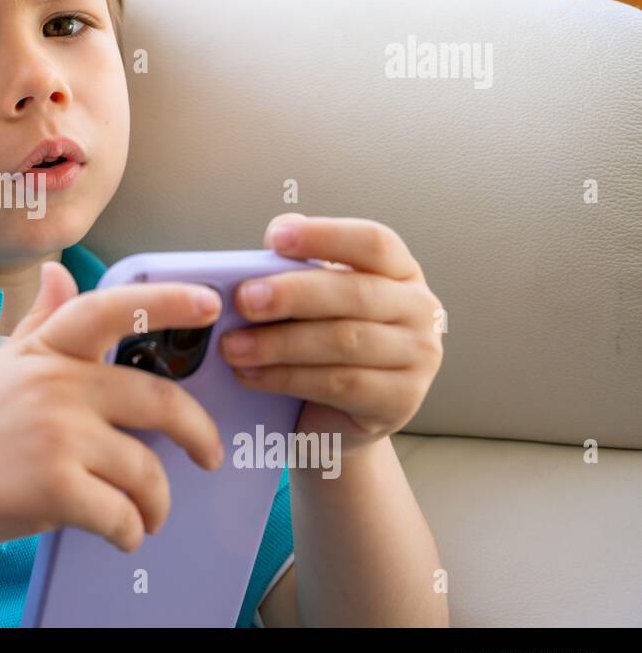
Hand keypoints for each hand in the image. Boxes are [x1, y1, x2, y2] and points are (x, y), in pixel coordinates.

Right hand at [0, 263, 225, 554]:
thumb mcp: (0, 365)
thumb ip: (42, 323)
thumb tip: (61, 273)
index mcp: (47, 353)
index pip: (112, 310)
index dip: (167, 301)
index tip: (210, 305)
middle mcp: (56, 386)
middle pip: (159, 400)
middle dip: (199, 435)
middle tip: (210, 455)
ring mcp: (57, 436)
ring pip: (146, 469)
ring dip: (158, 503)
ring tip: (149, 516)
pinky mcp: (53, 488)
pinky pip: (122, 514)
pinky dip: (131, 532)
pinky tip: (123, 536)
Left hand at [219, 213, 444, 458]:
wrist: (340, 415)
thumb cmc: (323, 343)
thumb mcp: (315, 299)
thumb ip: (298, 267)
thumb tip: (272, 241)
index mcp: (400, 271)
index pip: (373, 242)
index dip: (325, 236)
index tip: (276, 239)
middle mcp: (419, 309)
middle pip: (355, 293)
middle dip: (292, 294)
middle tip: (243, 299)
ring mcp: (419, 357)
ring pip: (344, 342)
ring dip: (279, 343)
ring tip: (233, 346)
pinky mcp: (401, 400)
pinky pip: (339, 385)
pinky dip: (287, 378)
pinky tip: (251, 375)